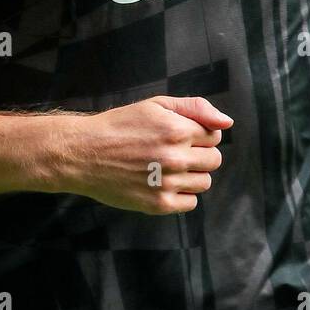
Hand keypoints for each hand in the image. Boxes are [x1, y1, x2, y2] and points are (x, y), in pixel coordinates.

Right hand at [59, 95, 231, 214]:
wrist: (83, 154)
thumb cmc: (120, 126)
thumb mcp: (155, 105)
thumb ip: (195, 108)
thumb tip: (227, 123)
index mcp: (177, 130)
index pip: (214, 136)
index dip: (199, 135)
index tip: (180, 136)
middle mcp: (175, 157)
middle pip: (213, 160)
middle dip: (199, 155)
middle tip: (173, 152)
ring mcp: (167, 183)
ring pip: (205, 182)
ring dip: (192, 176)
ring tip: (166, 168)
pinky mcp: (158, 204)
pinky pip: (191, 202)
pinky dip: (182, 195)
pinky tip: (162, 184)